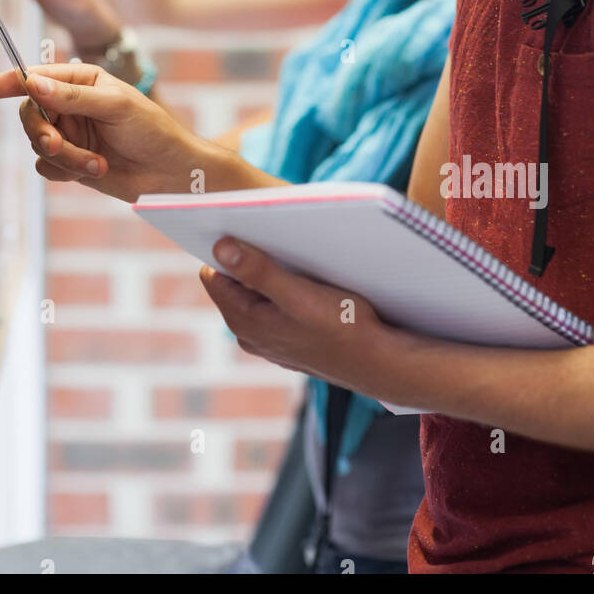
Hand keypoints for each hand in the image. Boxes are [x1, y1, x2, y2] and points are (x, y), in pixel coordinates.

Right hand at [0, 60, 226, 202]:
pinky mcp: (71, 162)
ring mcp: (71, 134)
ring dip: (65, 157)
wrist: (172, 173)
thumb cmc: (152, 130)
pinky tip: (97, 169)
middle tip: (57, 144)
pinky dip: (68, 171)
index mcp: (82, 81)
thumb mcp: (115, 106)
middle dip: (41, 132)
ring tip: (96, 162)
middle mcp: (71, 105)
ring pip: (39, 145)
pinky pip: (47, 167)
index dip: (12, 82)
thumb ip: (73, 97)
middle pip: (30, 114)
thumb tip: (34, 85)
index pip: (38, 77)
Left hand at [200, 238, 394, 396]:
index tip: (249, 231)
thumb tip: (220, 246)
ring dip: (273, 274)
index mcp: (243, 321)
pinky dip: (288, 291)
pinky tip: (312, 284)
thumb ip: (258, 271)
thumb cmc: (344, 328)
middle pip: (235, 282)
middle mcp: (249, 333)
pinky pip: (277, 305)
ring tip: (299, 262)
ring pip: (257, 293)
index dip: (228, 250)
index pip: (213, 273)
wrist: (380, 362)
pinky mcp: (289, 339)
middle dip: (252, 260)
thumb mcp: (300, 294)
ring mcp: (269, 338)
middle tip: (280, 243)